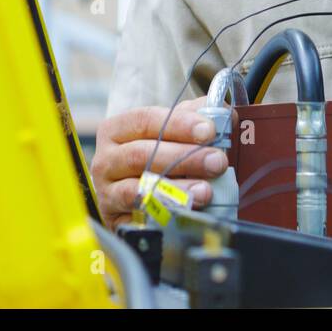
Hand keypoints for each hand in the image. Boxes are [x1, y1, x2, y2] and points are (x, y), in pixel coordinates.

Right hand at [90, 97, 229, 229]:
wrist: (132, 198)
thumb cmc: (155, 156)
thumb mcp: (172, 132)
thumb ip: (196, 116)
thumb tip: (225, 112)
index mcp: (116, 129)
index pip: (145, 120)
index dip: (178, 124)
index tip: (209, 130)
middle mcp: (106, 159)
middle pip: (142, 154)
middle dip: (184, 158)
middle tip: (217, 162)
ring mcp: (107, 190)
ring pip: (140, 187)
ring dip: (177, 188)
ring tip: (207, 191)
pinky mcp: (114, 218)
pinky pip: (138, 216)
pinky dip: (163, 211)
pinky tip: (186, 210)